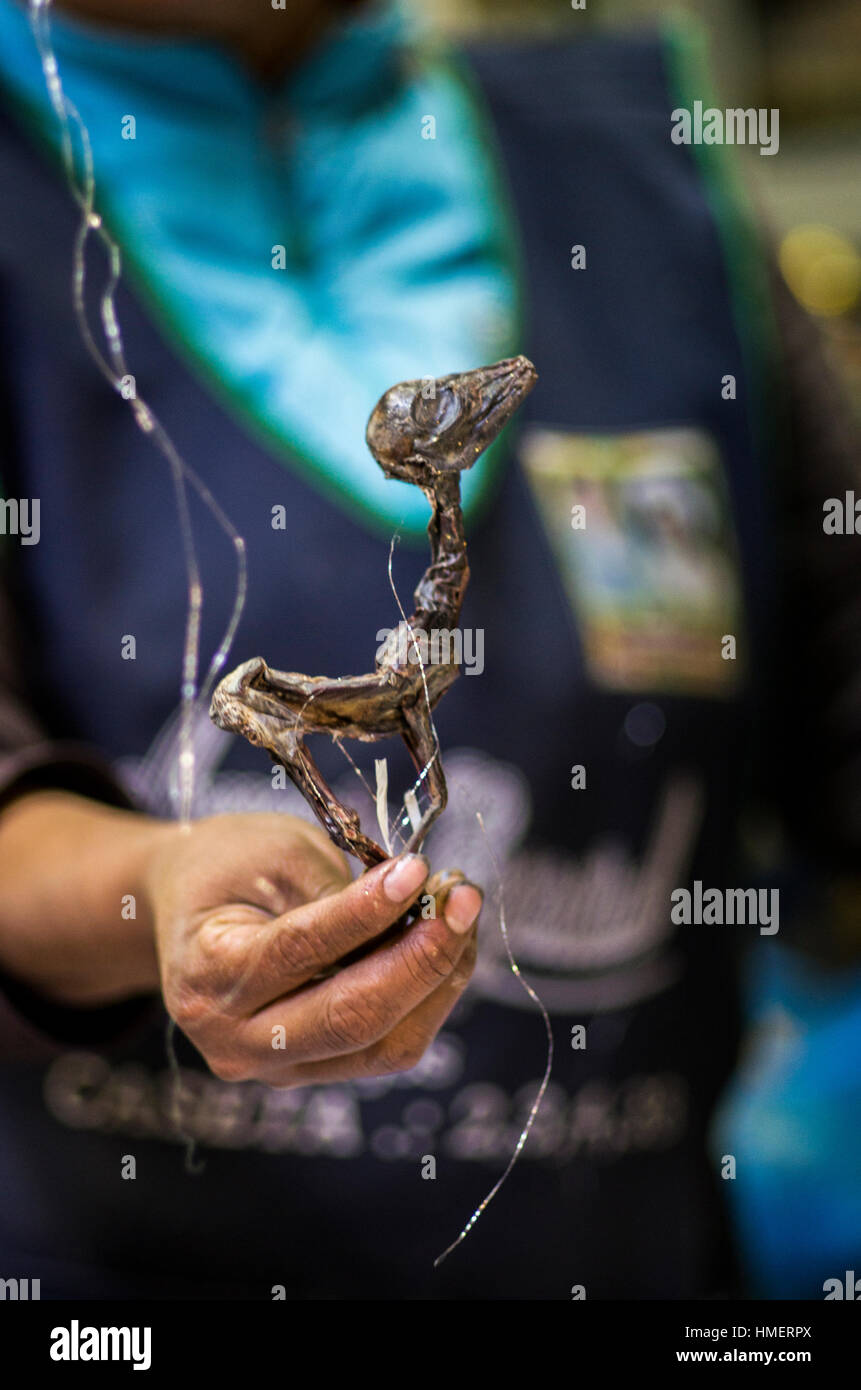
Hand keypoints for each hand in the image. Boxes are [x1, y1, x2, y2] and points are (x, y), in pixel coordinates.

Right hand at [146, 813, 481, 1086]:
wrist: (188, 905)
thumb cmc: (228, 867)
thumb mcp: (272, 853)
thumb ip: (336, 892)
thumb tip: (418, 910)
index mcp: (207, 975)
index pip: (300, 950)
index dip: (367, 912)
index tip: (419, 869)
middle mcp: (234, 1040)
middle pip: (349, 1017)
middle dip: (422, 958)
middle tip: (463, 898)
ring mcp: (274, 1068)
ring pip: (381, 1044)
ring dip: (438, 980)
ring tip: (461, 914)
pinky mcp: (314, 1071)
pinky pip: (386, 1047)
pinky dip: (427, 998)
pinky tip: (445, 947)